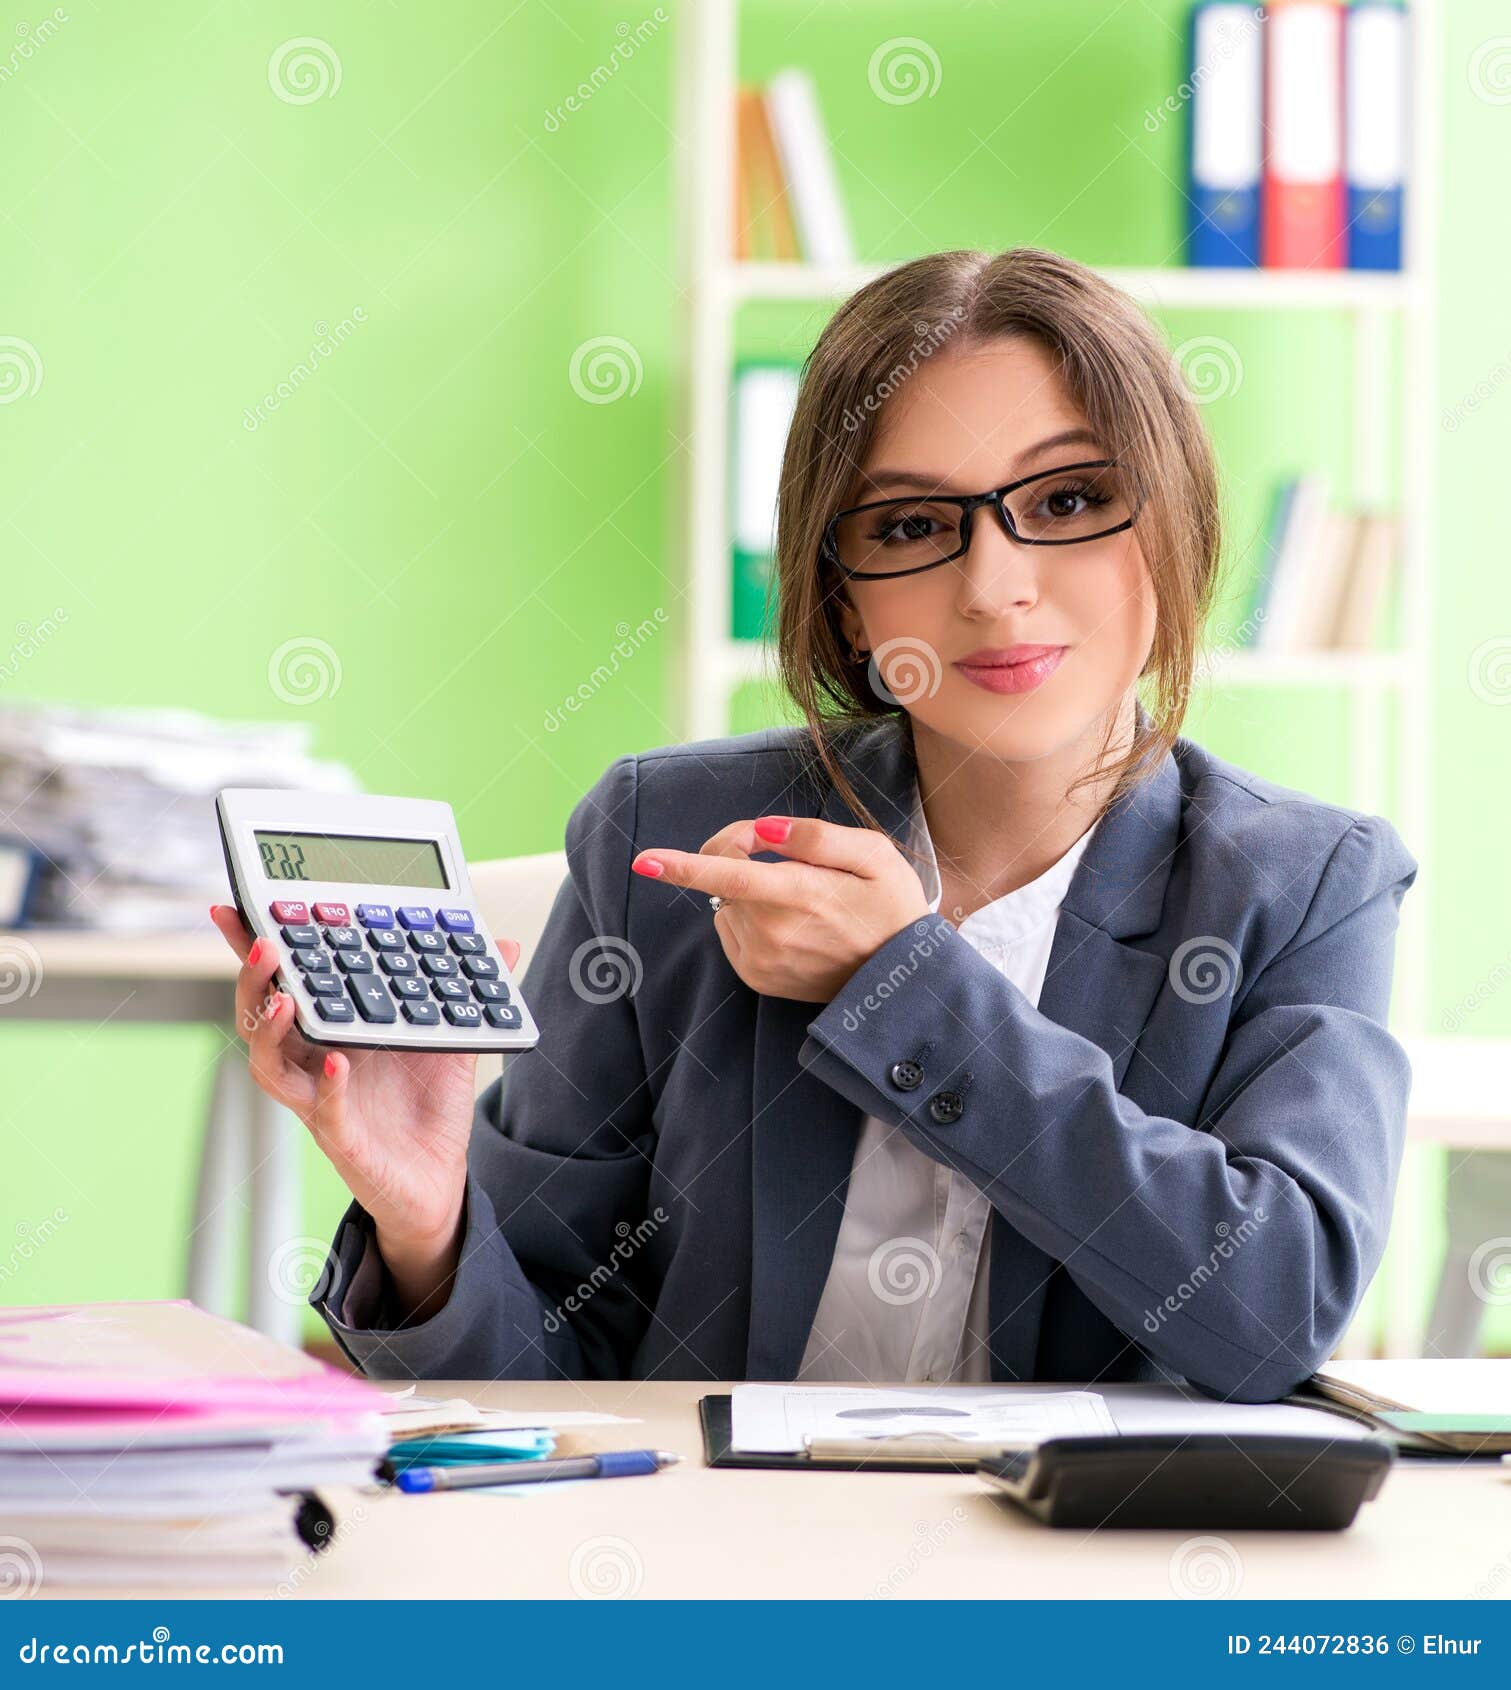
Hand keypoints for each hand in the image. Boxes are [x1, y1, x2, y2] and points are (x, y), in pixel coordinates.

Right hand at [209, 904, 522, 1316]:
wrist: (439, 1179)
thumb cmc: (427, 1108)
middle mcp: (312, 1063)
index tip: (234, 908)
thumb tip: (506, 944)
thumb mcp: (450, 1040)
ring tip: (286, 997)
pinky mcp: (341, 1138)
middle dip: (253, 977)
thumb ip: (465, 993)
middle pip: (258, 1016)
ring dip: (270, 1030)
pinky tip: (336, 1064)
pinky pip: (322, 1111)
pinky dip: (326, 1087)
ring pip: (269, 1066)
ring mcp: (319, 1101)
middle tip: (266, 941)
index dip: (252, 950)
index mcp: (329, 1032)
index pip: (281, 984)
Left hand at [629, 816, 929, 1001]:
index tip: (643, 860)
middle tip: (773, 844)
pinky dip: (748, 918)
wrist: (902, 979)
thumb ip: (818, 836)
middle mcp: (774, 932)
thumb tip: (766, 829)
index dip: (684, 866)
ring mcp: (763, 960)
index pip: (731, 875)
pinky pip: (731, 932)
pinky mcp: (757, 977)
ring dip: (746, 890)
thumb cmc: (891, 907)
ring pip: (727, 905)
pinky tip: (788, 922)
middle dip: (737, 852)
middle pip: (723, 878)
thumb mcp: (875, 855)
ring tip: (797, 894)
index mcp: (801, 895)